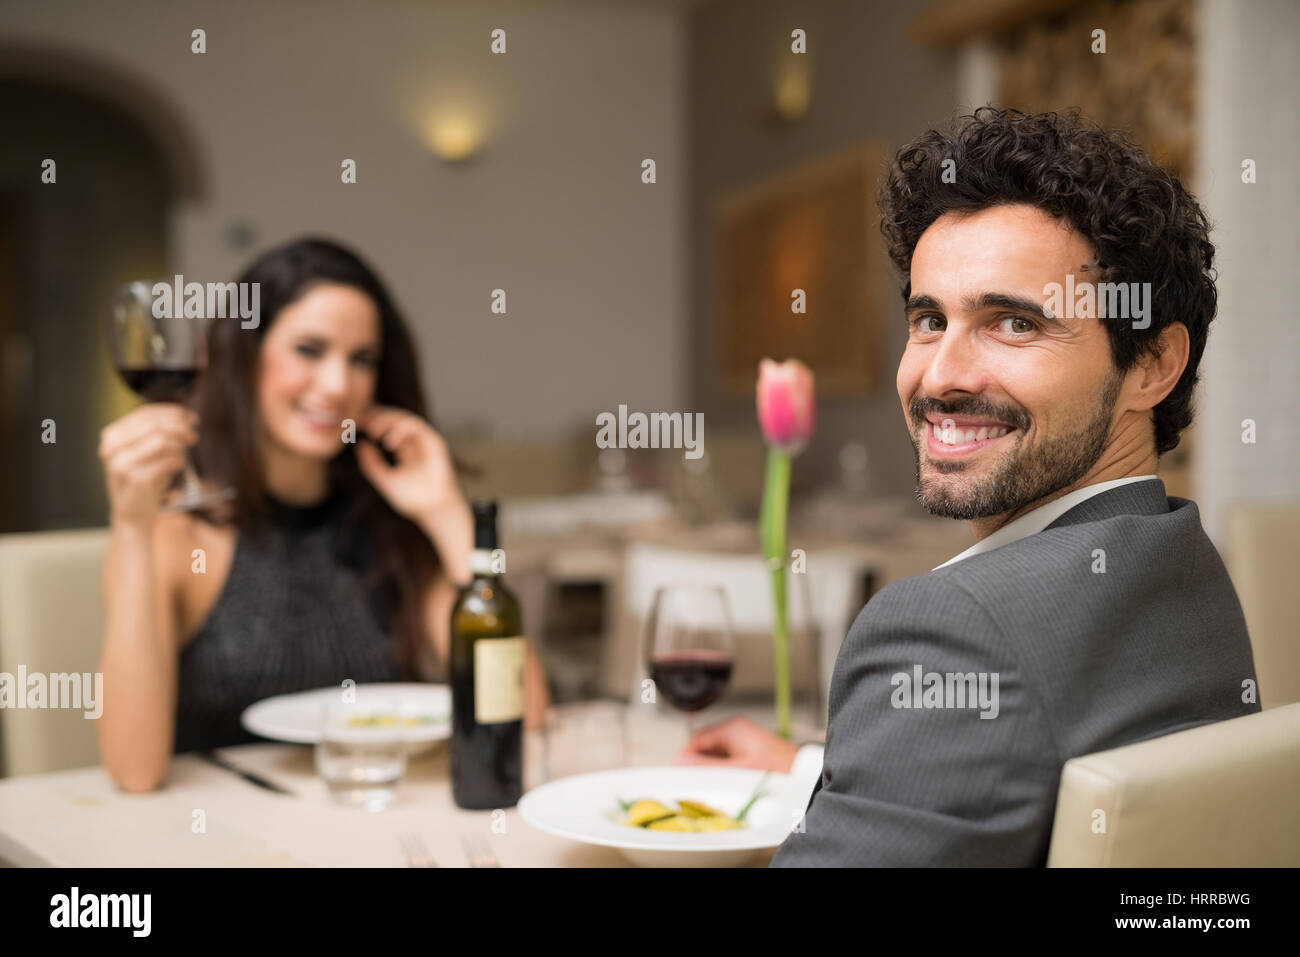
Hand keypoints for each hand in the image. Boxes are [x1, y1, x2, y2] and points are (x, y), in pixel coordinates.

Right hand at [99, 404, 197, 527]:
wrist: (132, 514)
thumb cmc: (142, 480)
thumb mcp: (142, 451)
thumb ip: (155, 432)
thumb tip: (183, 415)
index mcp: (112, 436)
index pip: (145, 414)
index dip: (172, 412)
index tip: (191, 417)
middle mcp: (112, 447)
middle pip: (155, 424)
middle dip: (180, 427)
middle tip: (193, 436)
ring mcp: (122, 464)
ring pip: (162, 440)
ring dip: (180, 445)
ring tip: (184, 452)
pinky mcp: (136, 479)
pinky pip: (168, 461)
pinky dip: (179, 461)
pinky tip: (178, 466)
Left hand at [355, 406, 460, 523]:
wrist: (433, 510)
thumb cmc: (413, 499)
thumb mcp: (385, 479)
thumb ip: (371, 464)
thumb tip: (359, 444)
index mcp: (404, 449)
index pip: (387, 427)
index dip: (372, 422)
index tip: (354, 425)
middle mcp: (415, 442)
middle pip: (394, 419)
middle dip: (376, 416)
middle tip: (360, 420)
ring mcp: (425, 440)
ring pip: (404, 418)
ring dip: (386, 420)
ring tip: (372, 430)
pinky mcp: (434, 442)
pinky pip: (416, 426)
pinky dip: (400, 429)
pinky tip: (388, 442)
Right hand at [676, 715, 799, 771]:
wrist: (801, 775)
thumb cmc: (775, 769)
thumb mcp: (736, 770)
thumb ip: (706, 766)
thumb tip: (681, 762)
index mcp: (732, 727)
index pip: (697, 738)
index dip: (686, 756)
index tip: (679, 771)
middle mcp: (736, 729)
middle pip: (704, 745)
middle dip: (698, 762)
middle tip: (692, 780)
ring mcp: (742, 739)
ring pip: (714, 753)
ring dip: (710, 767)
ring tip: (710, 783)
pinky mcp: (748, 749)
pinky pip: (726, 758)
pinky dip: (721, 769)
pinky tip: (723, 781)